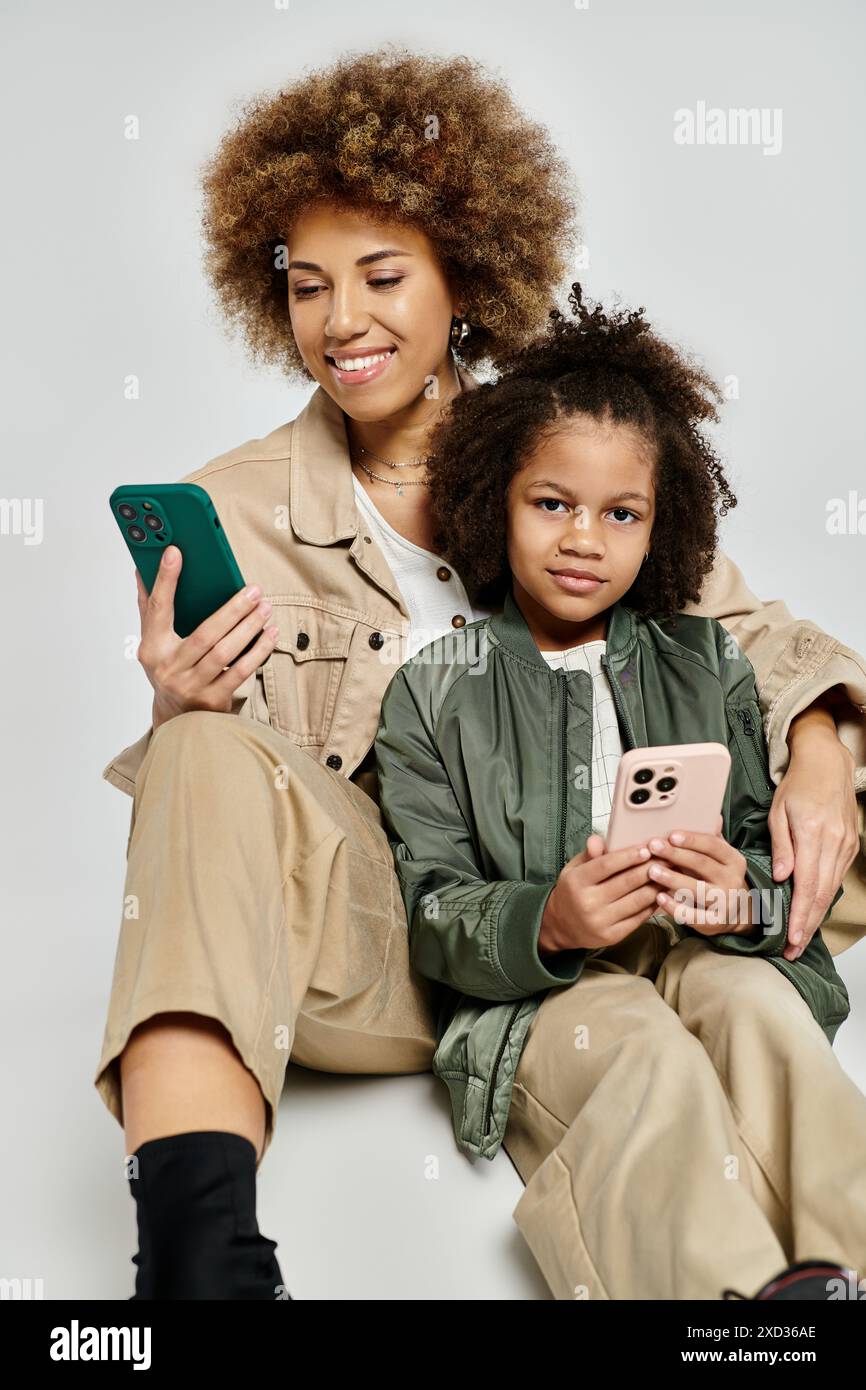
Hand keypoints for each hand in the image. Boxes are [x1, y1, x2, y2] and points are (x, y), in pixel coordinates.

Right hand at [134, 545, 278, 728]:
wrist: (178, 718)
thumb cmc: (169, 670)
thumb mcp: (154, 642)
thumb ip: (150, 607)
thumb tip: (142, 569)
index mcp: (152, 648)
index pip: (157, 609)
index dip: (165, 580)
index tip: (175, 552)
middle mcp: (169, 669)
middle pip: (204, 634)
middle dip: (232, 610)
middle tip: (253, 590)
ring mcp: (191, 687)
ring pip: (225, 653)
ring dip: (249, 628)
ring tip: (265, 608)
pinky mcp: (213, 700)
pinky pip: (240, 672)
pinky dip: (258, 652)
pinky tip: (270, 635)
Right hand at [539, 835, 662, 955]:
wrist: (561, 926)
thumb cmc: (573, 891)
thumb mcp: (574, 868)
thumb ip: (589, 853)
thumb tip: (598, 839)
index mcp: (576, 882)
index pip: (607, 865)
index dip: (629, 856)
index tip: (647, 848)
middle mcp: (587, 903)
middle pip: (627, 882)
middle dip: (651, 868)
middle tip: (668, 857)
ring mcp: (600, 922)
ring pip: (638, 900)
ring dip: (657, 885)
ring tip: (670, 874)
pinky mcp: (612, 936)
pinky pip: (639, 917)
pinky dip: (654, 904)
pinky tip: (662, 893)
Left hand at [642, 823, 756, 934]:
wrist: (736, 912)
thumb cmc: (718, 877)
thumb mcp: (719, 857)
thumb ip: (711, 838)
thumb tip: (711, 814)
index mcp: (734, 860)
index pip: (713, 846)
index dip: (692, 840)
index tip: (671, 834)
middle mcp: (732, 880)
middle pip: (702, 865)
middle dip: (676, 855)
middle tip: (654, 846)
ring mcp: (725, 902)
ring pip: (697, 889)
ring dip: (672, 879)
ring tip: (652, 871)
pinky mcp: (714, 922)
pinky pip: (692, 915)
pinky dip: (675, 907)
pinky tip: (659, 898)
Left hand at [768, 724, 857, 960]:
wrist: (827, 764)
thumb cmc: (797, 786)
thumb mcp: (778, 811)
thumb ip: (781, 846)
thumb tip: (782, 878)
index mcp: (812, 835)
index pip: (806, 885)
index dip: (799, 915)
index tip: (791, 938)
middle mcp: (833, 843)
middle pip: (821, 894)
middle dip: (807, 925)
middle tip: (793, 950)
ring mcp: (845, 846)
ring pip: (831, 889)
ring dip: (816, 916)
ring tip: (800, 938)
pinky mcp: (850, 846)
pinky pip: (836, 878)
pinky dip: (825, 898)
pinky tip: (813, 911)